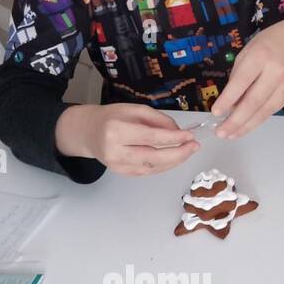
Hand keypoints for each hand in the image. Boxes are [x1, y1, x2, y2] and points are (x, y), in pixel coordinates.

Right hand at [55, 103, 199, 175]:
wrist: (88, 132)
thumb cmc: (112, 118)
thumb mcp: (133, 109)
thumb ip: (157, 119)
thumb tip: (178, 131)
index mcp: (115, 131)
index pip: (150, 138)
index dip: (173, 138)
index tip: (190, 136)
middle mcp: (115, 151)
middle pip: (154, 158)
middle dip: (179, 154)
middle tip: (194, 146)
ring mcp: (119, 166)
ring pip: (154, 168)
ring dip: (175, 161)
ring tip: (188, 150)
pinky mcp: (123, 173)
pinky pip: (150, 171)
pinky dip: (165, 165)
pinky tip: (174, 157)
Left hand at [213, 15, 283, 139]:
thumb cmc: (272, 43)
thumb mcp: (250, 50)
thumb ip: (239, 74)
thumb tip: (230, 102)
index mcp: (260, 56)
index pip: (241, 82)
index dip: (228, 100)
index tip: (216, 112)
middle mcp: (275, 72)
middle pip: (253, 102)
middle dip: (236, 120)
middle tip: (221, 132)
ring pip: (263, 111)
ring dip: (246, 126)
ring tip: (230, 135)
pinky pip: (271, 110)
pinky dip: (257, 120)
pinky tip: (246, 126)